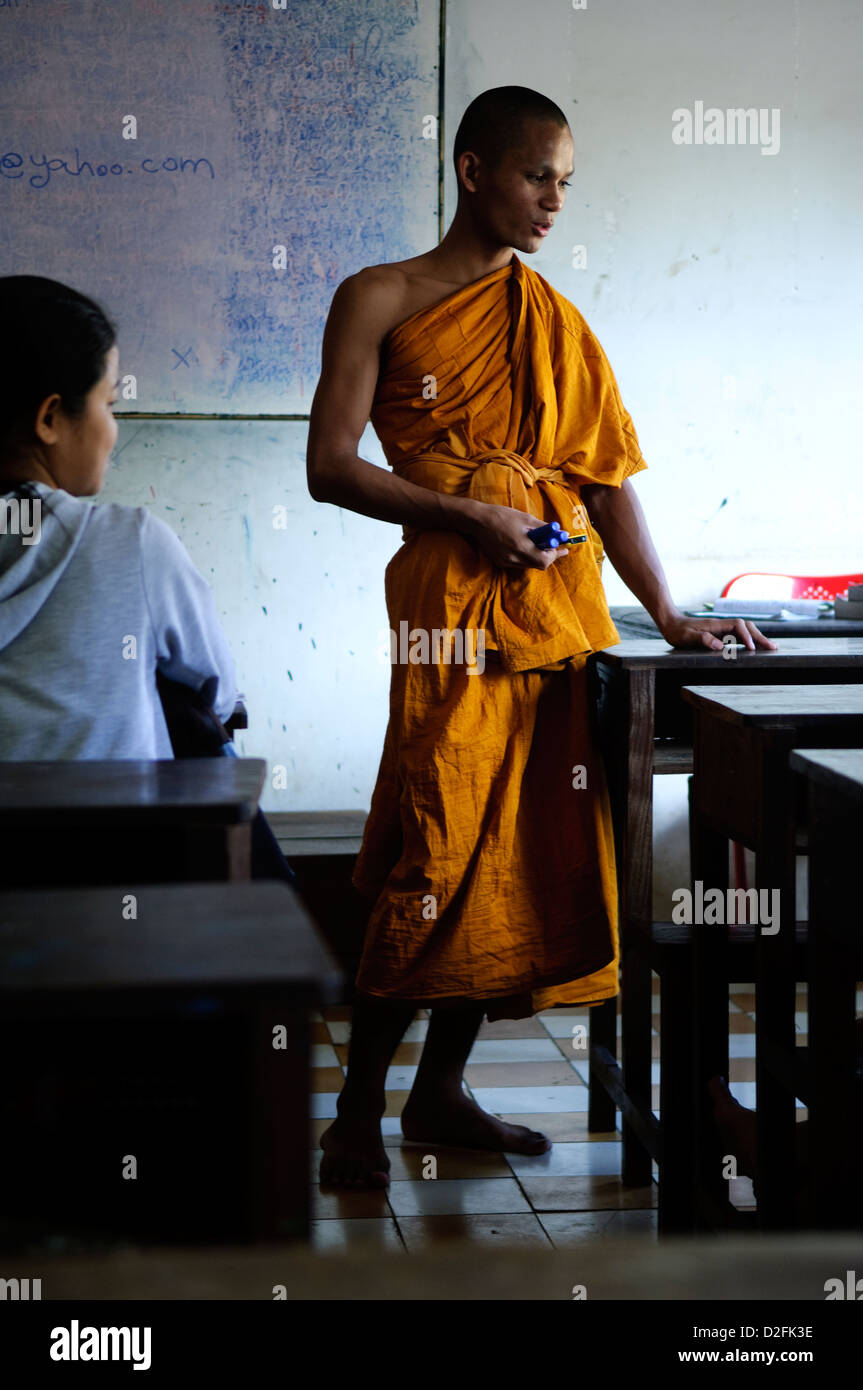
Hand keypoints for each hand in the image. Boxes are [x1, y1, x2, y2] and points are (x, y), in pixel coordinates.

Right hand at [464, 503, 568, 571]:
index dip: (556, 555)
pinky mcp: (500, 562)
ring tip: (535, 542)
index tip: (564, 549)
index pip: (545, 560)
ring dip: (536, 556)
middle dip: (548, 556)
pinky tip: (521, 544)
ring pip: (529, 564)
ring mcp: (506, 562)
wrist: (478, 521)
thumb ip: (544, 528)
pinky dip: (525, 556)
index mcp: (522, 547)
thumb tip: (560, 533)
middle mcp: (514, 558)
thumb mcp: (526, 518)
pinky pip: (519, 563)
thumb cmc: (503, 516)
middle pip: (539, 565)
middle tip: (553, 546)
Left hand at [660, 613, 778, 652]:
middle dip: (760, 637)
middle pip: (746, 627)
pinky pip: (739, 636)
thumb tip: (720, 646)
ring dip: (758, 638)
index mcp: (716, 625)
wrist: (671, 624)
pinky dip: (749, 640)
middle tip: (773, 647)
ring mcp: (722, 629)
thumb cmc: (678, 631)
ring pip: (745, 631)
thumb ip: (703, 640)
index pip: (738, 626)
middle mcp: (722, 625)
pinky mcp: (721, 634)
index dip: (747, 636)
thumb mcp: (687, 638)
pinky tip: (755, 647)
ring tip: (771, 647)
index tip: (752, 648)